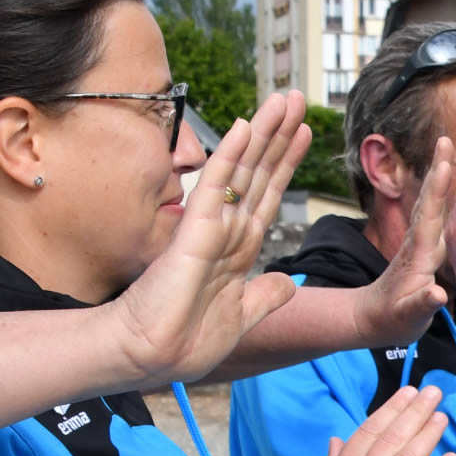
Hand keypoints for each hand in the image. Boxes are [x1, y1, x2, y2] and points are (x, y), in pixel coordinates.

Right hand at [108, 94, 310, 383]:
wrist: (152, 357)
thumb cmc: (187, 340)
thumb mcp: (241, 317)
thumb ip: (264, 297)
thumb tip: (288, 283)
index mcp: (237, 250)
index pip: (267, 196)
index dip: (285, 164)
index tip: (304, 134)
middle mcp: (225, 231)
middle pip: (259, 174)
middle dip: (279, 137)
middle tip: (297, 98)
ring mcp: (210, 227)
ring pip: (242, 171)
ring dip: (263, 134)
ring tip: (283, 99)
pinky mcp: (194, 232)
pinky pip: (216, 186)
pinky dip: (232, 156)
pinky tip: (245, 126)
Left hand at [352, 138, 452, 345]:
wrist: (370, 320)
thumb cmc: (392, 320)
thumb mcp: (408, 317)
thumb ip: (423, 304)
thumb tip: (438, 293)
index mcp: (419, 254)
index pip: (431, 215)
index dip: (438, 189)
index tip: (445, 161)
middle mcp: (419, 243)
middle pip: (431, 201)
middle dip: (439, 171)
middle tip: (445, 139)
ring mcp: (419, 244)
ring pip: (432, 205)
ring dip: (441, 180)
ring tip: (448, 154)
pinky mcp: (421, 249)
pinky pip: (436, 217)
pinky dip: (443, 199)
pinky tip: (450, 189)